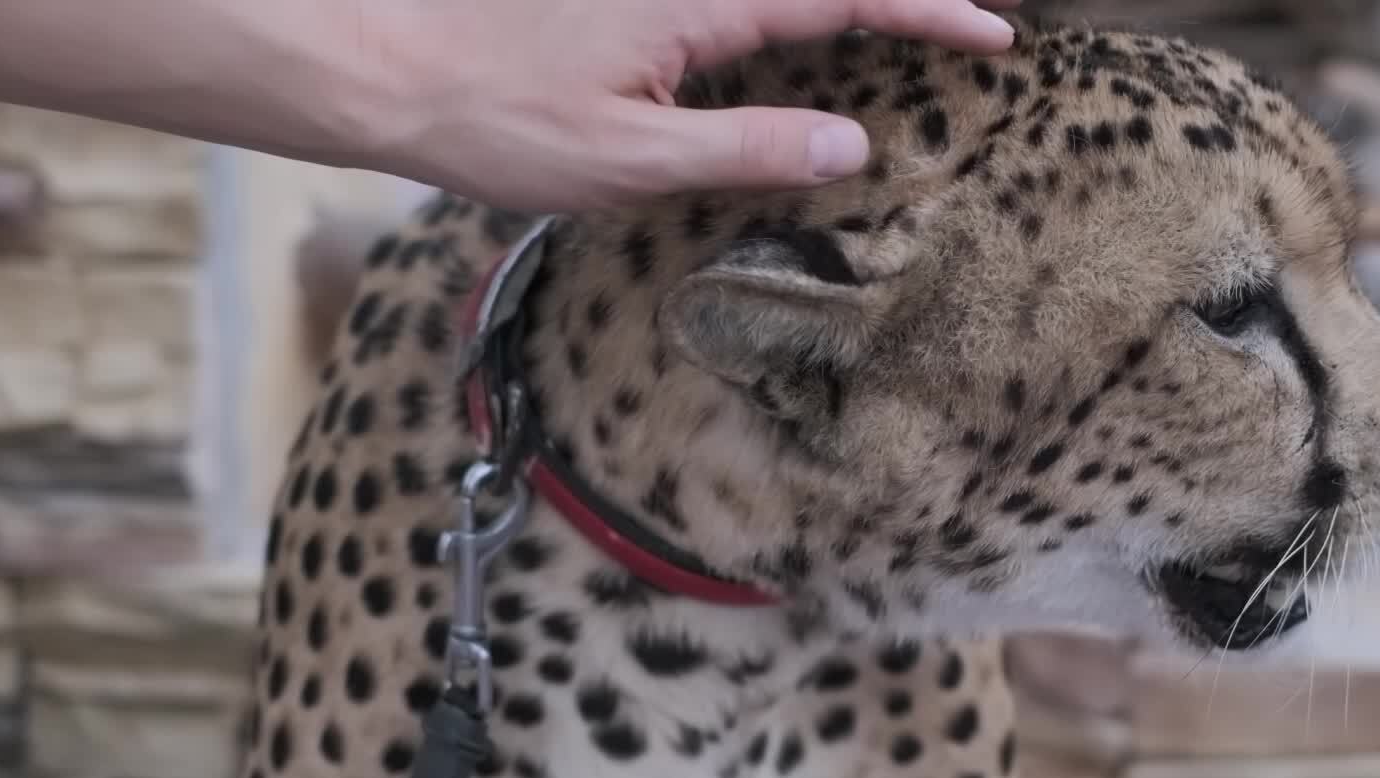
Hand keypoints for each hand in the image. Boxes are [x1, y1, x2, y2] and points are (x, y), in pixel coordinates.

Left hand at [360, 0, 1021, 210]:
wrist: (384, 67)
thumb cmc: (495, 120)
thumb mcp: (628, 161)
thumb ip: (747, 149)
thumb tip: (853, 148)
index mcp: (701, 2)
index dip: (929, 10)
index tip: (995, 35)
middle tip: (980, 13)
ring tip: (916, 17)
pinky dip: (801, 7)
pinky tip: (813, 25)